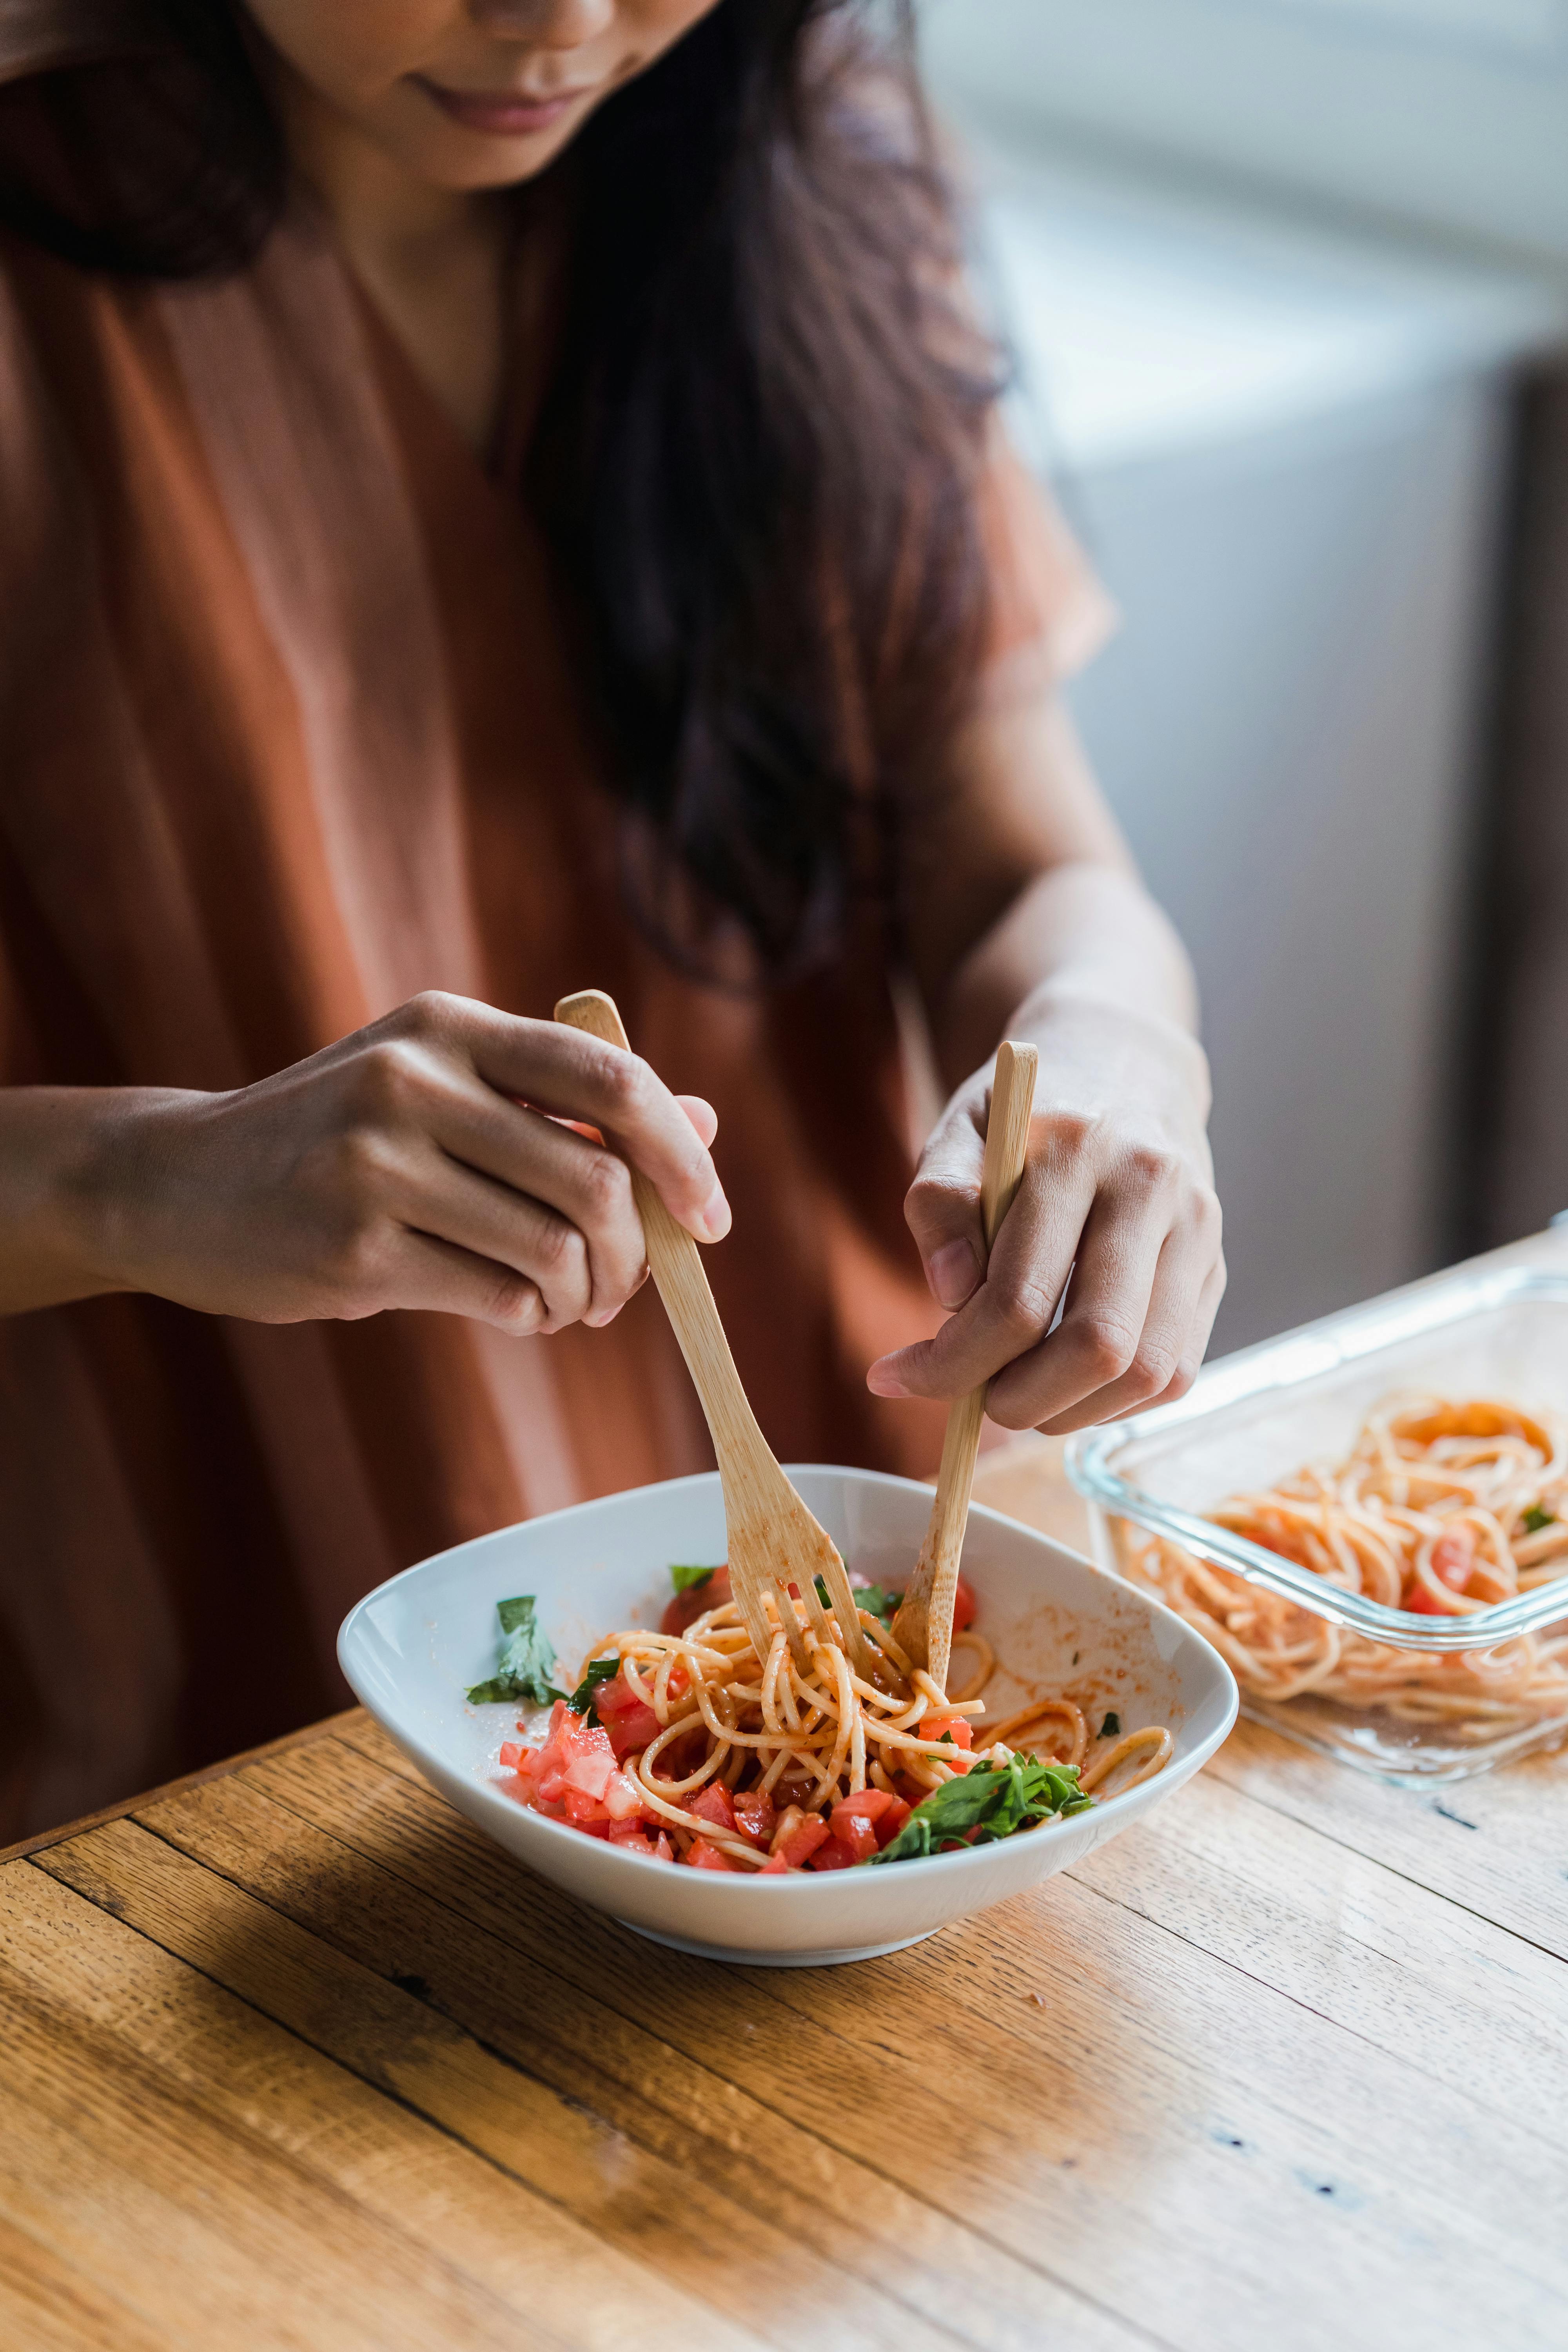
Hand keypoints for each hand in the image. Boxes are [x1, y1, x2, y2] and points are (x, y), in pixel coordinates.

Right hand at [70, 992, 728, 1333]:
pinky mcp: (354, 1250)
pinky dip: (531, 1317)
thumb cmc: (336, 1138)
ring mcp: (378, 1165)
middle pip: (595, 1181)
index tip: (709, 1218)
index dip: (680, 1152)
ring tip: (568, 1303)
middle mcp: (414, 1081)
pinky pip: (498, 1296)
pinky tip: (516, 1311)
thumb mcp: (442, 1087)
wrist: (176, 1184)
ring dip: (586, 1296)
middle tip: (624, 1287)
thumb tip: (702, 1124)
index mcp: (448, 1026)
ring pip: (554, 1249)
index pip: (609, 1079)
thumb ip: (563, 1106)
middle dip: (634, 1254)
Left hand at [867, 998, 1223, 1431]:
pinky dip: (1113, 1402)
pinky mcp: (1216, 1266)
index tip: (898, 1377)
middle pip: (1097, 1346)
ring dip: (1069, 1411)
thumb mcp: (958, 1131)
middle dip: (1018, 1400)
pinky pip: (1175, 1370)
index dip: (953, 1362)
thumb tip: (949, 1297)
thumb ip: (940, 1202)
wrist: (1123, 1060)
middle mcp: (1152, 1188)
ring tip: (1014, 1394)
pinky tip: (1063, 1382)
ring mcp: (1198, 1230)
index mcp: (1078, 1149)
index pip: (1018, 1296)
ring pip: (1147, 1371)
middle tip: (970, 1400)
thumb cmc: (1023, 1110)